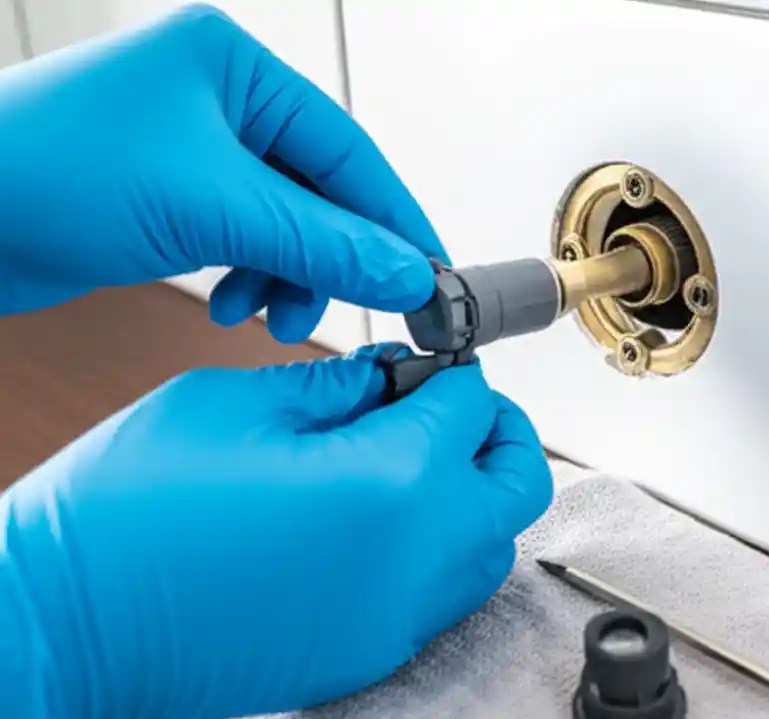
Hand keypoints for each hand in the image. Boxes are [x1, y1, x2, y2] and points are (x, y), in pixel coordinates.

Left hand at [0, 4, 440, 340]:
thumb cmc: (45, 172)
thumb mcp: (211, 206)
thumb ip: (323, 243)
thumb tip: (408, 274)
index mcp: (233, 64)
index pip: (346, 148)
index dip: (395, 219)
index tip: (434, 275)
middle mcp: (216, 98)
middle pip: (318, 189)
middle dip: (333, 257)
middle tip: (368, 308)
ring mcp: (190, 146)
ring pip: (283, 222)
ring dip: (289, 275)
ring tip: (269, 313)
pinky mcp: (167, 195)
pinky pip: (243, 238)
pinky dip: (249, 277)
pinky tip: (230, 303)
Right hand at [0, 347, 552, 717]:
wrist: (66, 626)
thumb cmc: (128, 512)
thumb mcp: (235, 403)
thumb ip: (338, 385)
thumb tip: (392, 375)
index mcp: (392, 482)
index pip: (474, 405)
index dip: (453, 369)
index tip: (424, 361)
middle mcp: (416, 560)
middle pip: (517, 481)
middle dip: (493, 430)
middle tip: (439, 405)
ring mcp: (398, 618)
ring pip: (491, 545)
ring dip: (472, 492)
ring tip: (408, 459)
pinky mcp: (370, 654)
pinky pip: (441, 594)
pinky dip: (436, 547)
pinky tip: (375, 519)